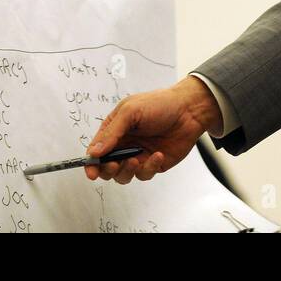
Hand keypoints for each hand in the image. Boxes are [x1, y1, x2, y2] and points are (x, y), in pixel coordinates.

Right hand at [84, 76, 221, 182]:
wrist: (190, 110)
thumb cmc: (159, 104)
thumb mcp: (131, 111)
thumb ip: (112, 132)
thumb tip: (94, 152)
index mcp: (115, 130)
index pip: (96, 150)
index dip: (91, 163)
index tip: (92, 172)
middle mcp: (124, 145)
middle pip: (107, 167)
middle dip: (108, 170)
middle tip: (116, 164)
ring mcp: (139, 155)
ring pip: (124, 175)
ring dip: (127, 171)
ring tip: (137, 160)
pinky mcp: (154, 163)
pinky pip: (145, 174)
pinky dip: (150, 167)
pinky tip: (158, 155)